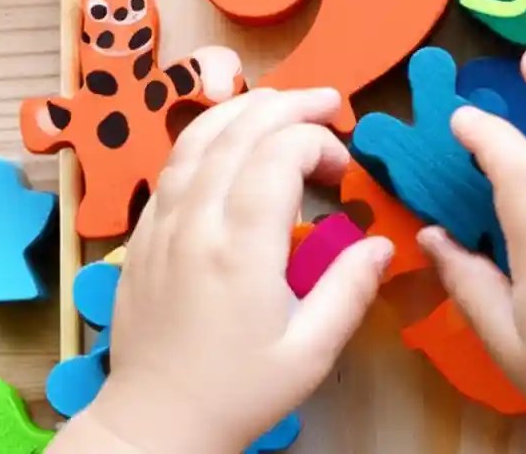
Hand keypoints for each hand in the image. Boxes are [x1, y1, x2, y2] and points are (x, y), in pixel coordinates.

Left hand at [64, 88, 393, 453]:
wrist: (156, 421)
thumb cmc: (239, 392)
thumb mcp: (310, 352)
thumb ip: (349, 291)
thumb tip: (381, 244)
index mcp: (240, 250)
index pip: (277, 155)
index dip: (316, 142)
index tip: (342, 170)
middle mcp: (196, 223)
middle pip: (238, 132)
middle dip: (288, 106)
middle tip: (328, 102)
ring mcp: (162, 224)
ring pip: (197, 137)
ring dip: (243, 109)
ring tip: (281, 103)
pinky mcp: (144, 233)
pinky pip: (172, 163)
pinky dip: (206, 135)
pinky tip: (229, 137)